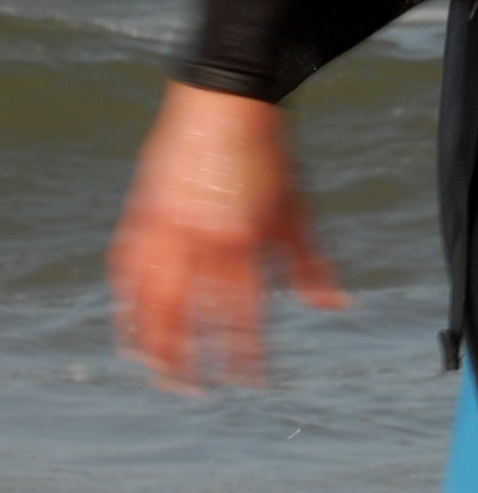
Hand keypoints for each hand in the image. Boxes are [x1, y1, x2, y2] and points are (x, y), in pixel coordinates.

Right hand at [108, 81, 346, 391]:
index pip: (242, 316)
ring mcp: (162, 227)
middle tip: (195, 392)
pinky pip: (125, 269)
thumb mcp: (297, 211)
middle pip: (186, 319)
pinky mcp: (140, 213)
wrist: (227, 100)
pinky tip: (132, 323)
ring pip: (147, 301)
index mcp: (240, 242)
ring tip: (159, 371)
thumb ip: (311, 266)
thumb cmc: (270, 157)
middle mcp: (197, 240)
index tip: (253, 383)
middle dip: (190, 361)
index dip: (247, 355)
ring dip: (152, 342)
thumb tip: (336, 307)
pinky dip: (127, 301)